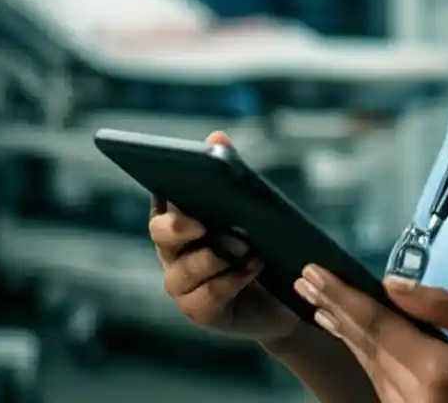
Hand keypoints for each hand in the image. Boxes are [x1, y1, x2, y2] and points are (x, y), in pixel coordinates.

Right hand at [148, 131, 299, 342]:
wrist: (287, 296)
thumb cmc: (264, 245)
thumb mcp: (253, 209)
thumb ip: (232, 173)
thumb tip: (216, 136)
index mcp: (181, 221)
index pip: (162, 201)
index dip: (163, 192)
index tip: (173, 183)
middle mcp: (173, 253)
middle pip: (161, 234)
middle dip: (178, 226)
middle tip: (201, 221)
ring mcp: (182, 286)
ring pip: (182, 270)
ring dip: (213, 256)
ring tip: (244, 245)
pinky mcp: (199, 311)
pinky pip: (207, 296)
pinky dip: (231, 280)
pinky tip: (254, 266)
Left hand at [294, 266, 447, 402]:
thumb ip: (442, 308)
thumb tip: (392, 284)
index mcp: (436, 372)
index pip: (376, 325)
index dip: (341, 295)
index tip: (314, 273)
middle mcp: (414, 400)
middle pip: (365, 346)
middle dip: (333, 310)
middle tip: (305, 281)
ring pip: (369, 368)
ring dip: (345, 334)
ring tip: (322, 306)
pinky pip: (383, 386)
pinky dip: (367, 357)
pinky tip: (356, 340)